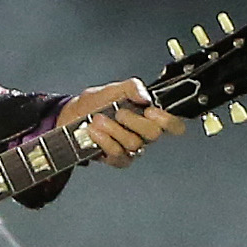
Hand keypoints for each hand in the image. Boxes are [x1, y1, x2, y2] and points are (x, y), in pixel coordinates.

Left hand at [55, 79, 184, 165]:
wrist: (72, 116)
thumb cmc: (95, 103)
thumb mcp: (114, 88)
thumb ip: (132, 87)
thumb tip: (145, 97)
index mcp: (149, 116)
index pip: (174, 125)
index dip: (169, 121)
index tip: (151, 112)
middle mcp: (143, 134)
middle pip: (153, 134)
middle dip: (134, 121)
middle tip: (118, 112)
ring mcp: (131, 148)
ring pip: (133, 144)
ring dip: (114, 130)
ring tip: (99, 120)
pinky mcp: (118, 159)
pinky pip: (118, 154)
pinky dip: (105, 141)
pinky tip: (95, 132)